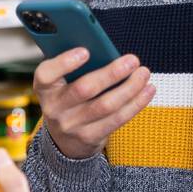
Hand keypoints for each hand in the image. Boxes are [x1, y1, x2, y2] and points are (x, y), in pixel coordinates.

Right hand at [33, 48, 154, 159]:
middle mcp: (54, 108)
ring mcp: (71, 126)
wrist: (64, 141)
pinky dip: (136, 103)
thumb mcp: (63, 84)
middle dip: (111, 73)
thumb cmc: (69, 99)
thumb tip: (108, 52)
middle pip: (84, 88)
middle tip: (132, 60)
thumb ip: (77, 68)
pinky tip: (148, 90)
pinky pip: (117, 119)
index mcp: (44, 88)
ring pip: (105, 105)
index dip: (64, 63)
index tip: (85, 51)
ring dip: (129, 88)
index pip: (45, 75)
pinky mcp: (90, 137)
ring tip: (144, 73)